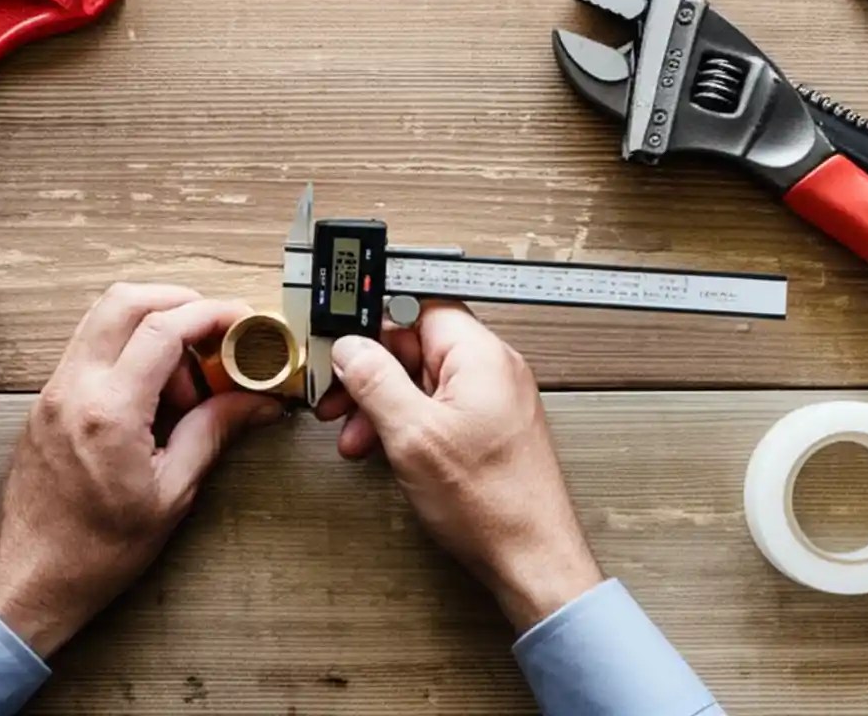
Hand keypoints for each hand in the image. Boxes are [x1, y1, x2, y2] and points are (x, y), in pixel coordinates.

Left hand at [0, 284, 282, 655]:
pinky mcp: (47, 401)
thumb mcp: (171, 494)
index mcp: (108, 412)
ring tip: (186, 379)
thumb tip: (255, 402)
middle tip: (217, 335)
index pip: (164, 328)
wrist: (28, 578)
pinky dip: (130, 351)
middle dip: (181, 302)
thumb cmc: (93, 551)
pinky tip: (155, 394)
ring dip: (153, 326)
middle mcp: (73, 389)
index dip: (213, 314)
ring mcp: (54, 391)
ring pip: (104, 317)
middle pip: (126, 300)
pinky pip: (92, 348)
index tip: (243, 321)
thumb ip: (214, 433)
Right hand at [316, 303, 602, 632]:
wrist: (531, 559)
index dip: (373, 324)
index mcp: (480, 356)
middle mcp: (492, 370)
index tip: (341, 344)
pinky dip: (405, 425)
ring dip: (381, 405)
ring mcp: (492, 401)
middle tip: (337, 400)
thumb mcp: (411, 434)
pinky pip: (436, 410)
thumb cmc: (491, 504)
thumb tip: (349, 348)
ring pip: (421, 382)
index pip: (418, 308)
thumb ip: (375, 380)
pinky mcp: (488, 431)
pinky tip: (385, 449)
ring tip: (357, 438)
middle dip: (369, 374)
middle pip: (414, 347)